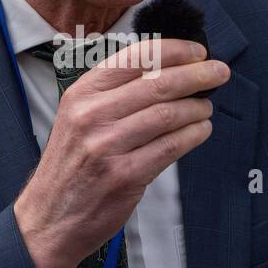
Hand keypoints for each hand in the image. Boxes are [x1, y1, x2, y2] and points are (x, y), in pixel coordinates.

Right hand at [14, 39, 229, 267]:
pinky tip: (200, 130)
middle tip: (219, 72)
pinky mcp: (124, 175)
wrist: (49, 217)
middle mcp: (91, 115)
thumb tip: (168, 69)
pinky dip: (193, 134)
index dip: (174, 50)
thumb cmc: (71, 165)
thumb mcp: (78, 117)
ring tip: (206, 107)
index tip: (197, 51)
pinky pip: (171, 147)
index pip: (135, 57)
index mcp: (81, 94)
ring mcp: (107, 146)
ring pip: (168, 114)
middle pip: (158, 83)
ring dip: (197, 107)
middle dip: (197, 74)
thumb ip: (114, 93)